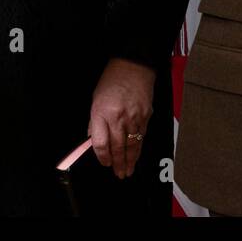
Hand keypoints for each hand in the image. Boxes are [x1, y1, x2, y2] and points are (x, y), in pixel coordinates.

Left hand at [88, 58, 155, 177]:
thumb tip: (95, 140)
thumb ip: (95, 122)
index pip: (101, 143)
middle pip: (117, 147)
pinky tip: (137, 155)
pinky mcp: (146, 116)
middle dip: (118, 163)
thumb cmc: (112, 81)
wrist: (134, 66)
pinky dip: (139, 148)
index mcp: (101, 112)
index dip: (102, 157)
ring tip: (128, 170)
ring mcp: (134, 117)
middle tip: (119, 174)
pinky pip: (142, 136)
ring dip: (130, 160)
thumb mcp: (96, 100)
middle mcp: (118, 117)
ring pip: (132, 145)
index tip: (104, 163)